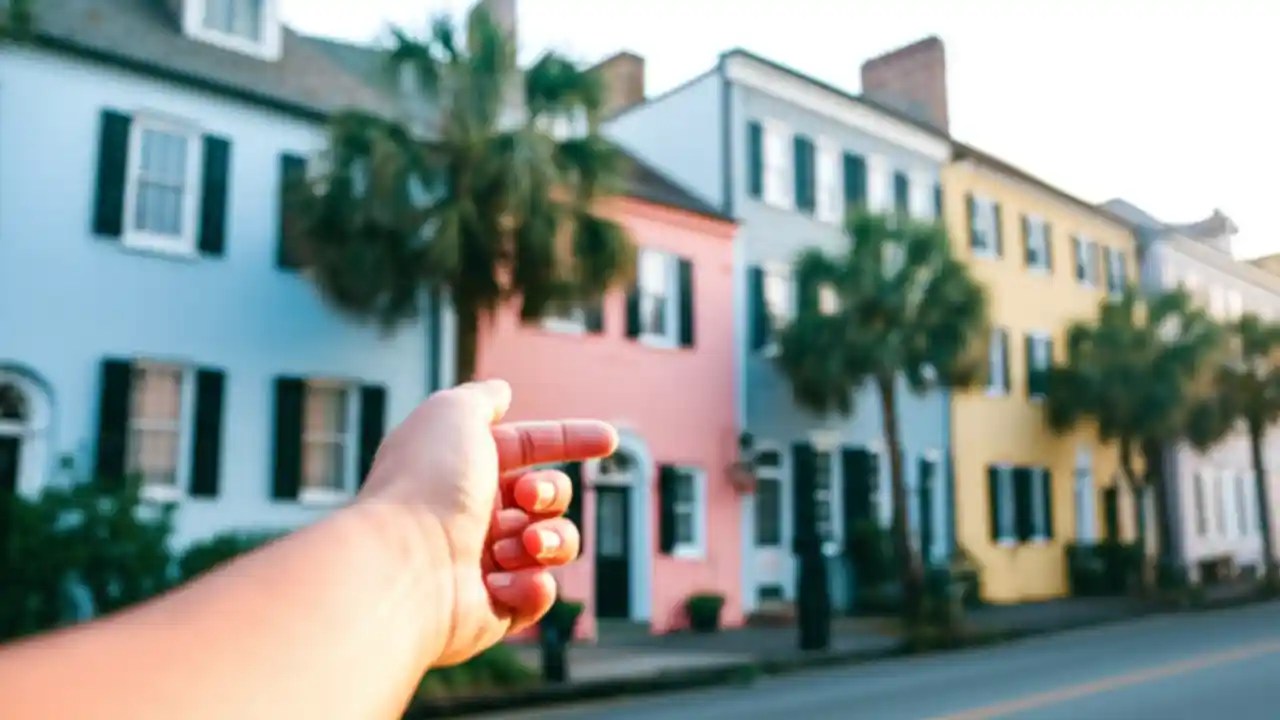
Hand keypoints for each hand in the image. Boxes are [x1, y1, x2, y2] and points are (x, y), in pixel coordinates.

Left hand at [357, 380, 616, 666]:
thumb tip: (501, 391)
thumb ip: (482, 398)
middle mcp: (474, 513)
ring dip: (548, 539)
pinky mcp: (494, 608)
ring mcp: (485, 561)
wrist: (403, 565)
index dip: (571, 439)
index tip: (610, 441)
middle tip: (527, 498)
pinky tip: (499, 580)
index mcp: (466, 468)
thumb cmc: (425, 485)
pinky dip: (531, 583)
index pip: (530, 447)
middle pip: (551, 496)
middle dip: (552, 493)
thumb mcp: (452, 413)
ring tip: (517, 545)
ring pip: (555, 544)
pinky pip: (541, 593)